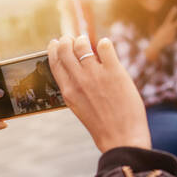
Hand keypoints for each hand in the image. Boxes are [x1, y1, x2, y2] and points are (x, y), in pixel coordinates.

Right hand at [47, 34, 150, 152]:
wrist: (121, 137)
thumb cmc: (102, 125)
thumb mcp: (80, 107)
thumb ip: (75, 88)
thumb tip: (76, 68)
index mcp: (68, 90)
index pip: (54, 61)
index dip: (54, 48)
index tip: (56, 42)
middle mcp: (78, 80)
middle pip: (65, 48)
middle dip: (67, 39)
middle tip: (74, 39)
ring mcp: (95, 74)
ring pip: (82, 43)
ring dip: (84, 40)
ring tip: (91, 43)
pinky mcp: (114, 71)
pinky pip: (105, 46)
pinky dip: (105, 44)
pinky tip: (107, 49)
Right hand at [145, 6, 176, 60]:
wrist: (156, 44)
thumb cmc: (158, 37)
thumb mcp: (162, 31)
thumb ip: (169, 28)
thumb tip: (175, 30)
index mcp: (165, 26)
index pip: (169, 17)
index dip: (173, 12)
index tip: (176, 7)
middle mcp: (169, 29)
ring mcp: (172, 34)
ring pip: (174, 34)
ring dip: (170, 36)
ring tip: (165, 38)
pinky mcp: (173, 39)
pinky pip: (174, 39)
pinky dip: (170, 40)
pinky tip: (167, 41)